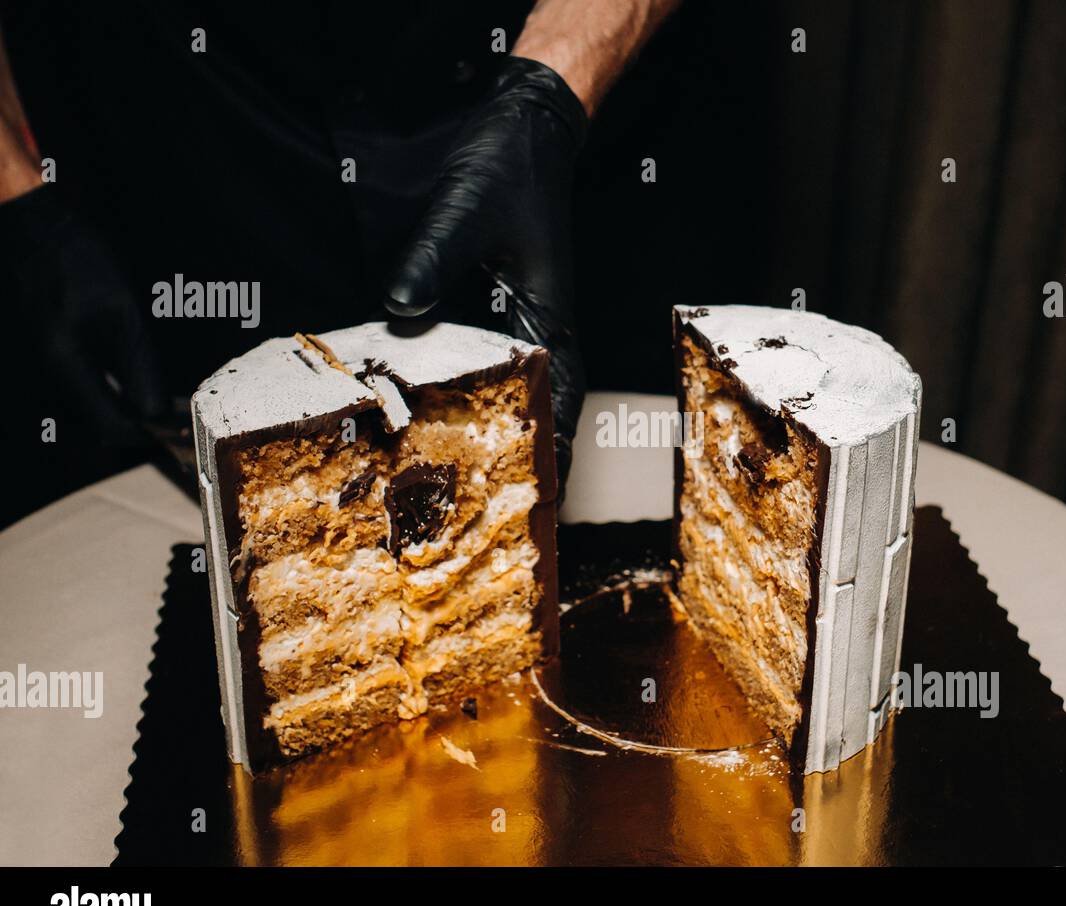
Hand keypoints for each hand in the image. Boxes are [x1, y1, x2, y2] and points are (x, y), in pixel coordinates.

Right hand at [0, 184, 163, 446]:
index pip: (108, 424)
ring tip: (160, 401)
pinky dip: (113, 392)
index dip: (144, 435)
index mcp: (65, 362)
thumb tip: (156, 410)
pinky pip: (85, 388)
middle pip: (98, 421)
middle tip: (171, 418)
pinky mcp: (53, 357)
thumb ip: (139, 364)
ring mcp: (48, 365)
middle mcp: (50, 370)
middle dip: (137, 425)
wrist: (35, 231)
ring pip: (91, 407)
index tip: (172, 432)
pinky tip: (135, 378)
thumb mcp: (121, 312)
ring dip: (126, 409)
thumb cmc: (75, 261)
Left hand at [384, 56, 587, 486]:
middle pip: (544, 410)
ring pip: (521, 392)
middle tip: (503, 514)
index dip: (554, 454)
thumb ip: (433, 257)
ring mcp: (523, 320)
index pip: (560, 402)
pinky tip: (447, 414)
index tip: (544, 502)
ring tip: (478, 484)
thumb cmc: (510, 167)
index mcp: (549, 317)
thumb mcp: (466, 210)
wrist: (524, 128)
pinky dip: (478, 394)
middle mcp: (541, 328)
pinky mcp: (502, 307)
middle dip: (528, 460)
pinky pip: (495, 363)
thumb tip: (402, 310)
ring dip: (507, 432)